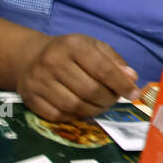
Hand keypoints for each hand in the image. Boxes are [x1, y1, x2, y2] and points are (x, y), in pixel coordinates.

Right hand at [15, 33, 139, 120]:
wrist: (29, 57)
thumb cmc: (69, 52)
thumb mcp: (93, 47)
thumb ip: (114, 61)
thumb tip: (131, 79)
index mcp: (72, 45)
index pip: (103, 69)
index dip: (121, 85)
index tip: (133, 94)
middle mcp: (53, 62)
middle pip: (90, 90)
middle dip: (108, 99)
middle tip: (113, 100)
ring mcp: (39, 81)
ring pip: (74, 106)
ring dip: (94, 110)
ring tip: (100, 105)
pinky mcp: (30, 98)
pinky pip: (58, 116)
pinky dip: (75, 117)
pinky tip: (82, 109)